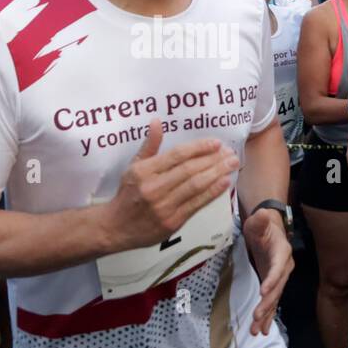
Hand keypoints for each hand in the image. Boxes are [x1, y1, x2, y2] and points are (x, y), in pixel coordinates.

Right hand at [101, 120, 238, 251]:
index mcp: (144, 171)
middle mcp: (154, 187)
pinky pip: (196, 204)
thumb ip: (149, 145)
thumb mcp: (133, 167)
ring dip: (217, 173)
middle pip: (189, 170)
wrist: (116, 227)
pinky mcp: (172, 222)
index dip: (199, 147)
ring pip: (195, 186)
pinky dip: (212, 192)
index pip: (177, 155)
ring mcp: (164, 206)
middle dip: (213, 160)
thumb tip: (157, 121)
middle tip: (231, 152)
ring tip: (232, 164)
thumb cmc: (127, 194)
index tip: (216, 143)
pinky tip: (225, 183)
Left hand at [242, 208, 292, 336]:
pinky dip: (267, 316)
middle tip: (256, 317)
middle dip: (267, 303)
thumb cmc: (262, 223)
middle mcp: (283, 267)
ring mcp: (279, 277)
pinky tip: (261, 330)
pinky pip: (271, 302)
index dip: (272, 280)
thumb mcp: (259, 219)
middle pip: (277, 288)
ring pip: (274, 299)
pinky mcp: (272, 284)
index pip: (278, 268)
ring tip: (257, 331)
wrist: (267, 229)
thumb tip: (261, 214)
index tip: (264, 291)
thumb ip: (260, 219)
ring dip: (266, 315)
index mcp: (282, 252)